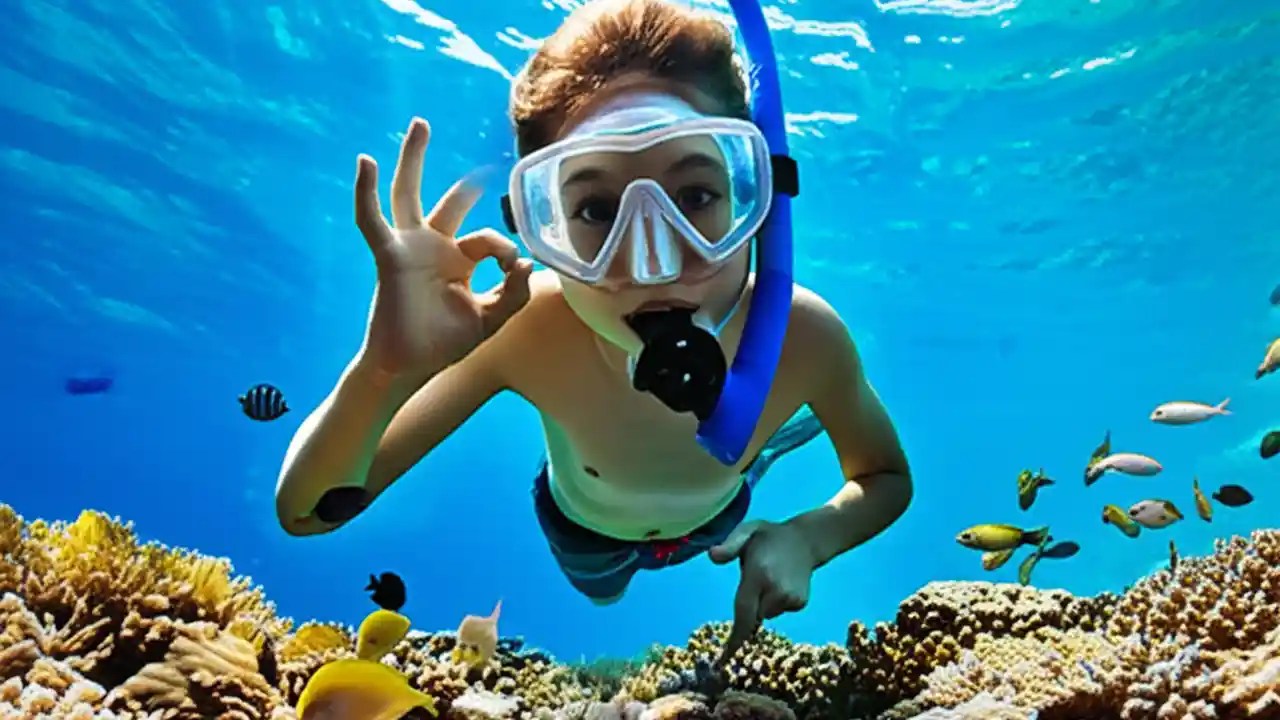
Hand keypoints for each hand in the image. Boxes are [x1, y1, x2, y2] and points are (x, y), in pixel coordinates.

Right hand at [355, 117, 532, 380]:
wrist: (409, 368)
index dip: (504, 248)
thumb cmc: (445, 346)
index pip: (488, 237)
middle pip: (447, 201)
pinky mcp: (388, 255)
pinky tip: (364, 162)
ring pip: (408, 194)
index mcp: (459, 261)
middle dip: (460, 178)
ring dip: (414, 159)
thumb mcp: (490, 319)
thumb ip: (513, 294)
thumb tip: (528, 262)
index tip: (515, 268)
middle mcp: (434, 247)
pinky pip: (371, 218)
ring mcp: (410, 248)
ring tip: (421, 126)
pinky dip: (365, 191)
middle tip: (472, 154)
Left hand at [708, 520, 817, 666]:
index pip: (743, 611)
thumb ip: (730, 544)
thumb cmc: (769, 536)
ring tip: (769, 575)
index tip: (725, 659)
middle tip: (755, 580)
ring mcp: (791, 598)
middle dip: (747, 606)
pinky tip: (781, 582)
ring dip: (761, 601)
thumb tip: (712, 556)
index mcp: (759, 574)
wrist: (806, 541)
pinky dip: (775, 601)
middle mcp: (776, 590)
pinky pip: (778, 611)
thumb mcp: (748, 530)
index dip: (734, 637)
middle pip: (751, 615)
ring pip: (765, 613)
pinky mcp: (800, 603)